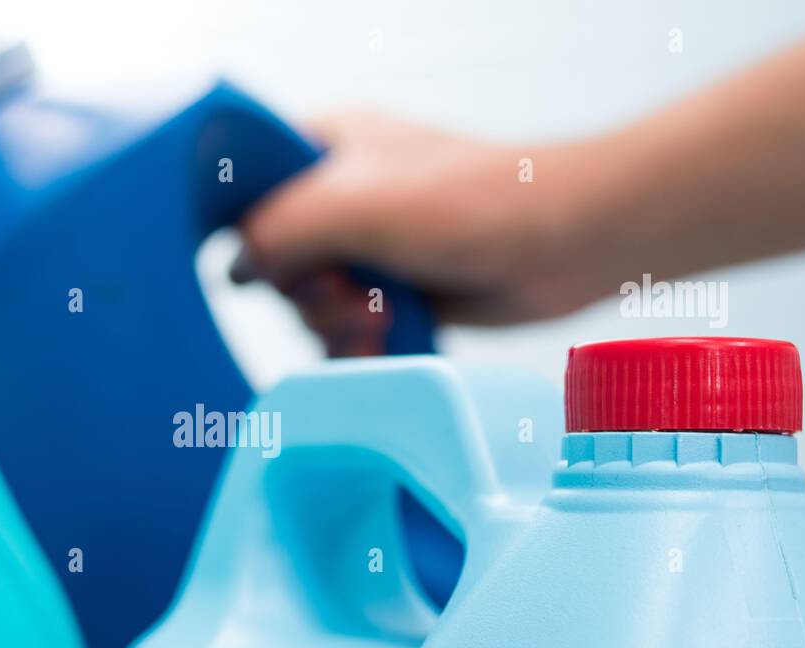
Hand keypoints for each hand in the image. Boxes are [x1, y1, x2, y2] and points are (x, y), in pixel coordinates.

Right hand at [232, 112, 603, 354]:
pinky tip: (384, 341)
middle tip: (345, 294)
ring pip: (307, 303)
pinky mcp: (392, 289)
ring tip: (380, 318)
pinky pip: (345, 329)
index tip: (267, 260)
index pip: (246, 182)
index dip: (245, 228)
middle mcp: (340, 195)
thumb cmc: (475, 202)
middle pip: (273, 259)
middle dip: (306, 292)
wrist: (564, 245)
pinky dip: (358, 344)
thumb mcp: (353, 203)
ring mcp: (367, 244)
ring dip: (336, 324)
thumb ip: (277, 229)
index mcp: (324, 146)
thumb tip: (239, 268)